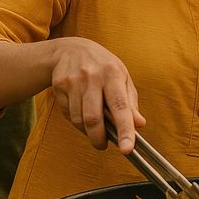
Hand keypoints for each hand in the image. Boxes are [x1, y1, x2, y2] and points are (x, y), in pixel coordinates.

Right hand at [49, 37, 145, 152]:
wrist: (71, 49)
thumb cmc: (103, 67)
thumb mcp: (122, 78)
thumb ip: (130, 103)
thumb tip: (139, 125)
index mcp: (113, 74)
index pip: (121, 106)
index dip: (125, 129)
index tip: (127, 149)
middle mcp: (92, 77)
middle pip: (93, 118)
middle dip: (98, 138)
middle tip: (103, 145)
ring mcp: (73, 81)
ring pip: (78, 120)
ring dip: (86, 131)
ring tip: (93, 127)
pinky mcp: (59, 86)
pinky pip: (68, 114)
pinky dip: (76, 121)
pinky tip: (81, 112)